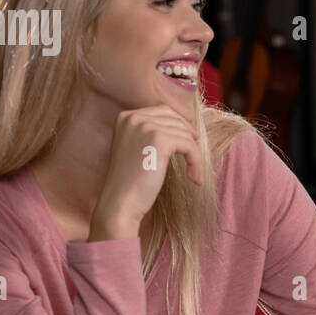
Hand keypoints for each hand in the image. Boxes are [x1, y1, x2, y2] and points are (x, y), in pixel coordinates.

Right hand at [89, 106, 203, 240]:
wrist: (120, 202)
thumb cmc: (129, 182)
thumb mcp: (136, 149)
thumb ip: (150, 134)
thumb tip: (183, 126)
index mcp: (126, 117)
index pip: (163, 111)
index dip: (180, 125)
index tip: (191, 140)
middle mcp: (134, 118)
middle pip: (175, 120)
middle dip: (188, 138)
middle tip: (195, 158)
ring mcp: (146, 127)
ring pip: (184, 134)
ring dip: (193, 156)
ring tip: (193, 175)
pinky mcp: (159, 140)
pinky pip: (189, 146)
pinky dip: (195, 162)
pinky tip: (194, 179)